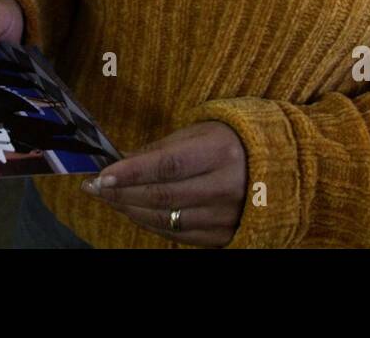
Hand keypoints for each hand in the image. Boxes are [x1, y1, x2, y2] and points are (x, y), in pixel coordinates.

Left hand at [82, 121, 247, 247]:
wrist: (276, 168)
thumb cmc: (230, 142)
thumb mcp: (199, 133)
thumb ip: (160, 150)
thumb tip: (121, 164)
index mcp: (220, 152)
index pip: (167, 165)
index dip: (131, 172)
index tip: (101, 175)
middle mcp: (225, 187)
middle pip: (162, 195)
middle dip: (121, 193)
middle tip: (94, 188)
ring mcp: (225, 216)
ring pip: (166, 219)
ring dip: (130, 210)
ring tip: (108, 199)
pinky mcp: (223, 236)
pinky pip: (178, 235)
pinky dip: (150, 224)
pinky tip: (133, 212)